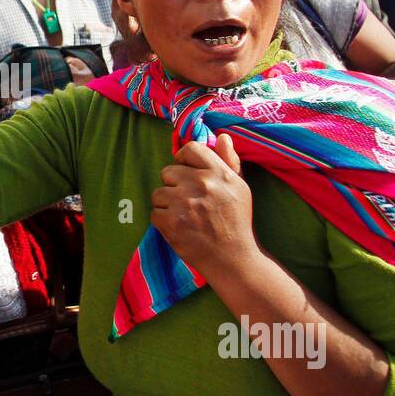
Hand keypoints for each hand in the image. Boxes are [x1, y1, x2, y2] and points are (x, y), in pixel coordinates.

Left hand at [150, 135, 255, 282]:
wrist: (233, 259)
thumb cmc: (236, 222)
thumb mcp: (240, 188)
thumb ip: (229, 161)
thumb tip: (222, 137)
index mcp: (219, 173)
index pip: (190, 149)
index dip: (183, 160)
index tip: (186, 173)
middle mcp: (202, 184)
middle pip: (168, 171)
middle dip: (173, 185)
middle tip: (188, 202)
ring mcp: (185, 204)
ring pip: (158, 193)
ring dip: (166, 204)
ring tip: (184, 216)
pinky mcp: (172, 223)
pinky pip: (154, 212)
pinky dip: (162, 222)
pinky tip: (179, 228)